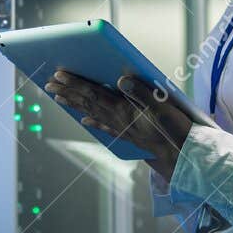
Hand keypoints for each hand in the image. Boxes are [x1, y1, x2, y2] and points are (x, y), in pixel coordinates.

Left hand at [43, 70, 192, 180]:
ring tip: (58, 98)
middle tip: (49, 83)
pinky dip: (93, 122)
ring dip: (74, 104)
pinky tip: (85, 121)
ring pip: (92, 114)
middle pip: (88, 103)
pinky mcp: (129, 136)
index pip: (94, 94)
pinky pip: (105, 127)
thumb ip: (142, 92)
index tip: (58, 75)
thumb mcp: (163, 107)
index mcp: (124, 111)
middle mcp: (119, 120)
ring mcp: (122, 129)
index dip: (75, 84)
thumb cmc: (175, 131)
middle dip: (68, 92)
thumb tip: (122, 80)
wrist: (184, 157)